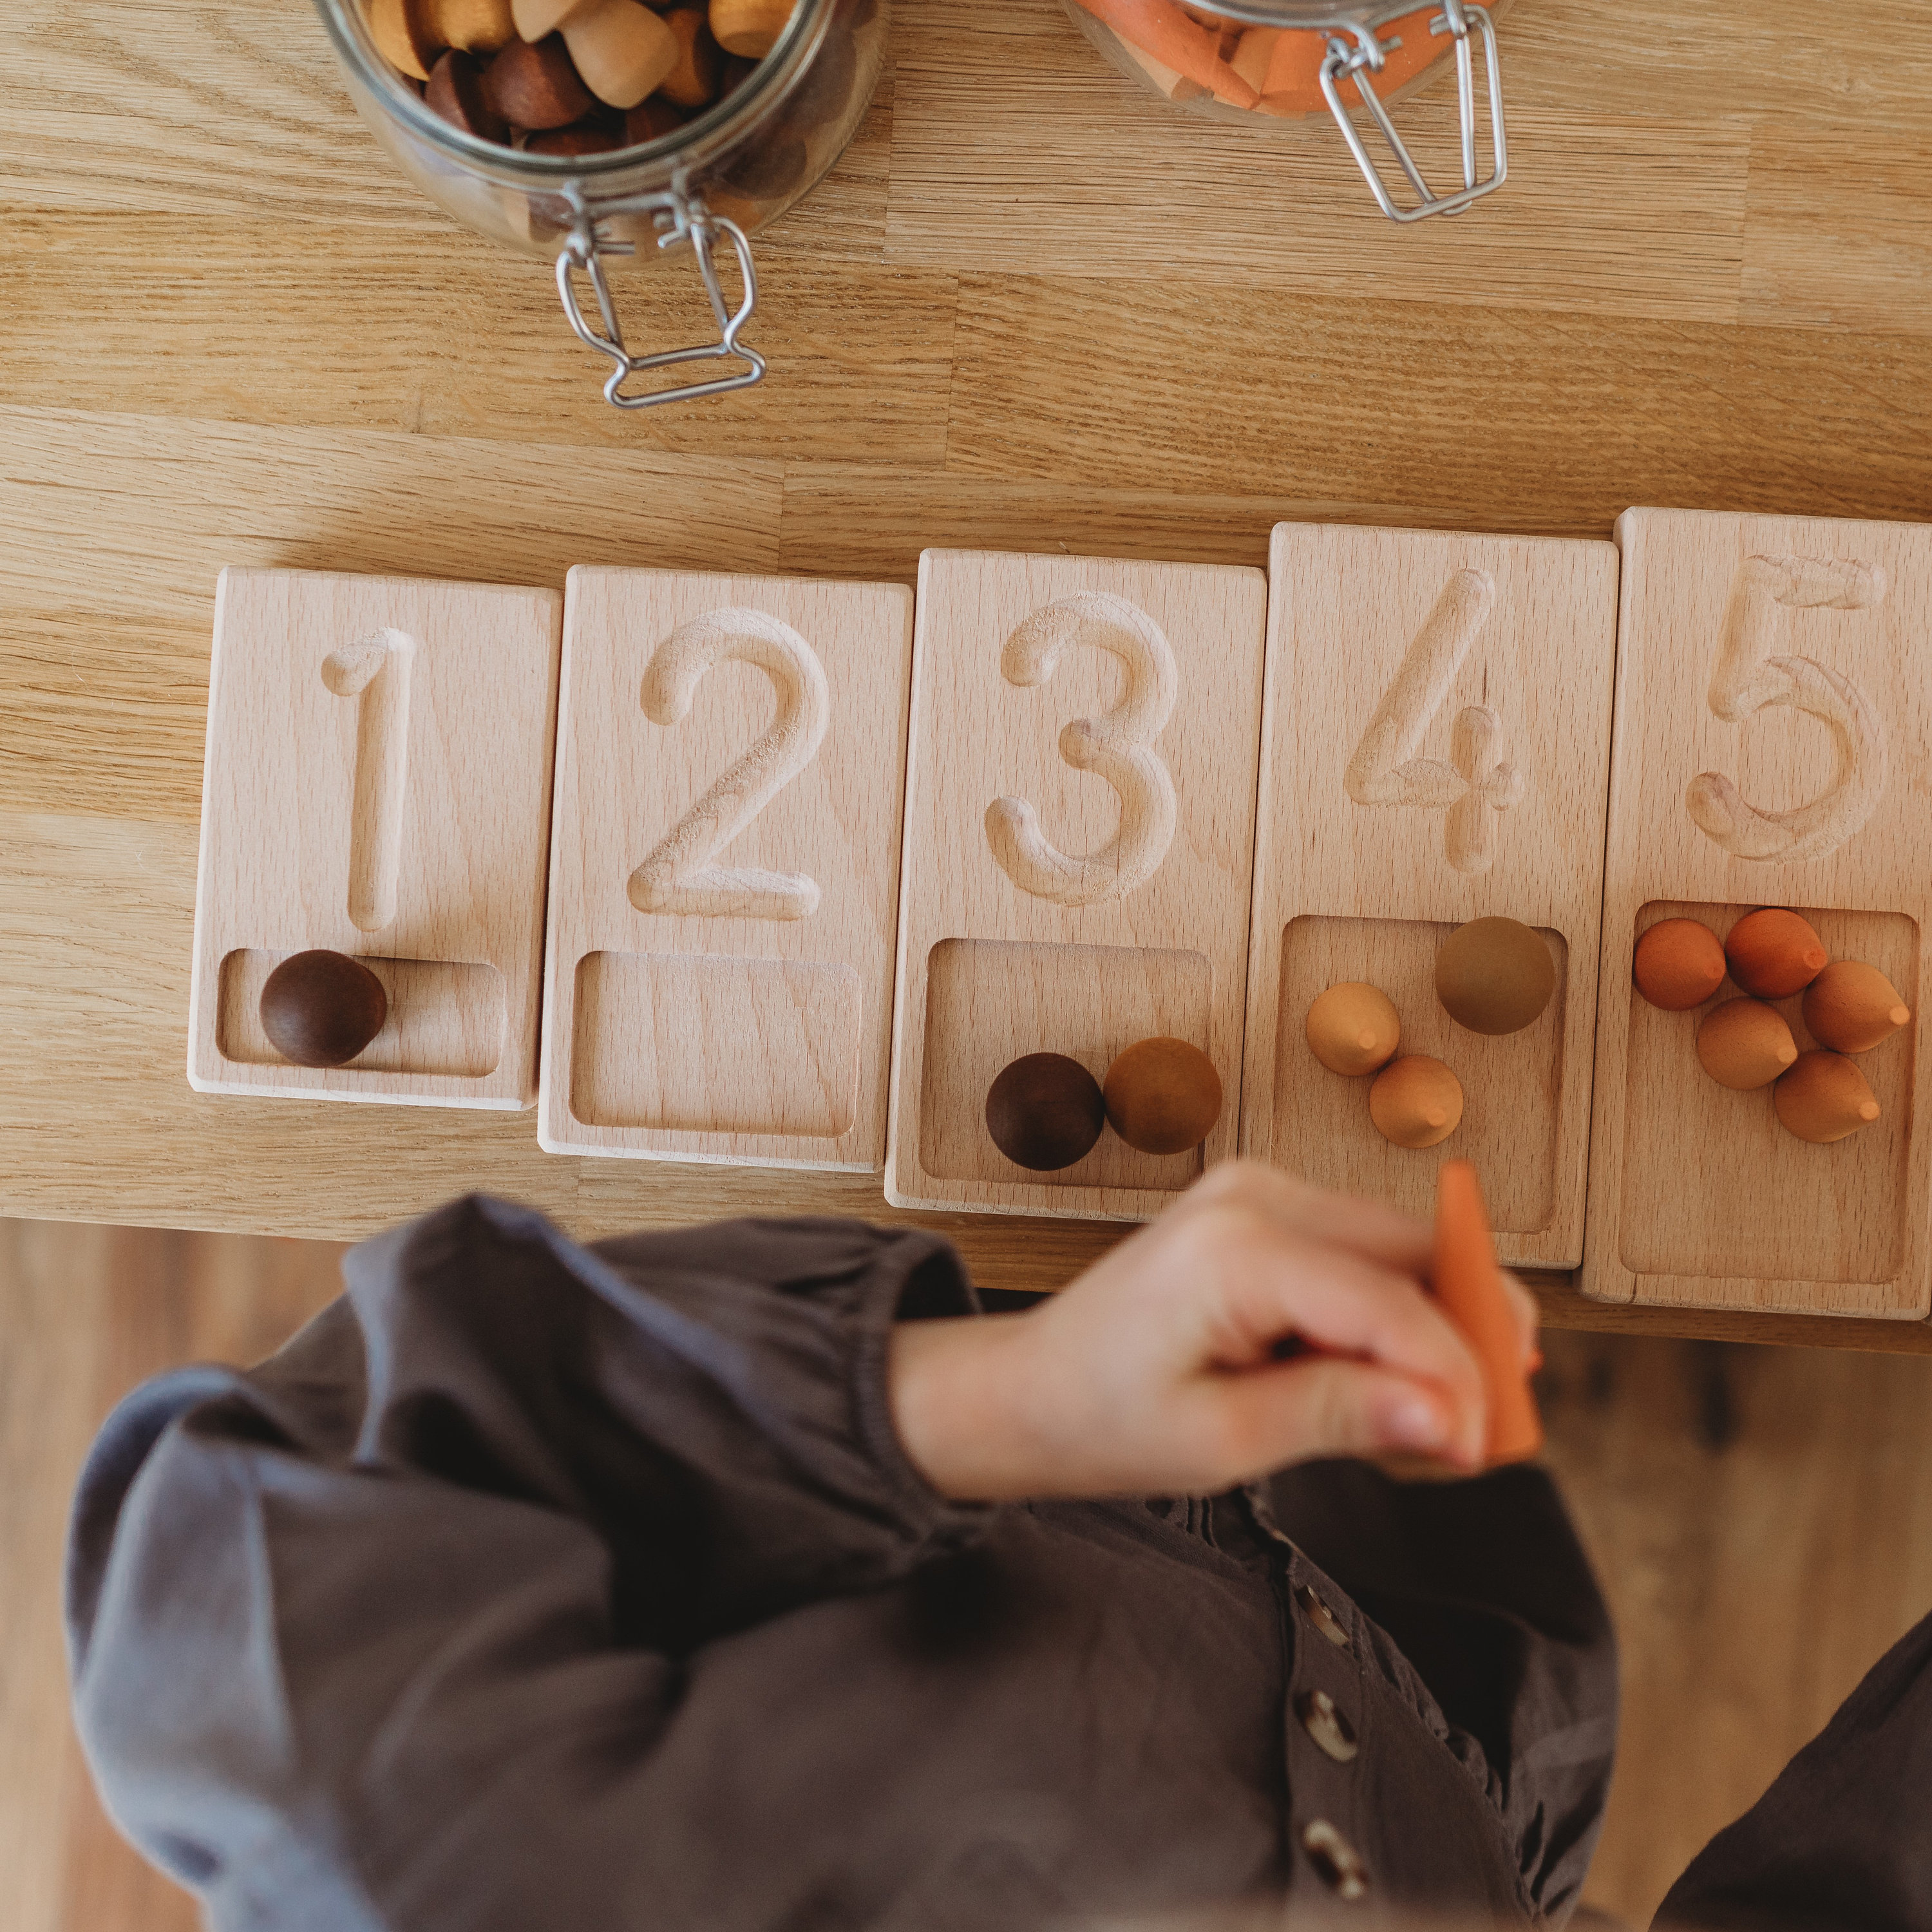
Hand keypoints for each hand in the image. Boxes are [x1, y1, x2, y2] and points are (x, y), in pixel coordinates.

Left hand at [888, 1160, 1538, 1502]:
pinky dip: (1389, 1323)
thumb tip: (1451, 1418)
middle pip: (1421, 1257)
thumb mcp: (1225, 1442)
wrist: (1032, 1387)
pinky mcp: (1270, 1208)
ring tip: (1407, 1430)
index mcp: (1236, 1248)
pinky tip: (1366, 1390)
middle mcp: (1258, 1195)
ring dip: (1432, 1337)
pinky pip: (1368, 1257)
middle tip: (1469, 1443)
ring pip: (1407, 1256)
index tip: (1482, 1452)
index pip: (1394, 1305)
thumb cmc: (1105, 1417)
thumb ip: (1342, 1415)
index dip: (1458, 1379)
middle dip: (1466, 1347)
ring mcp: (1265, 1190)